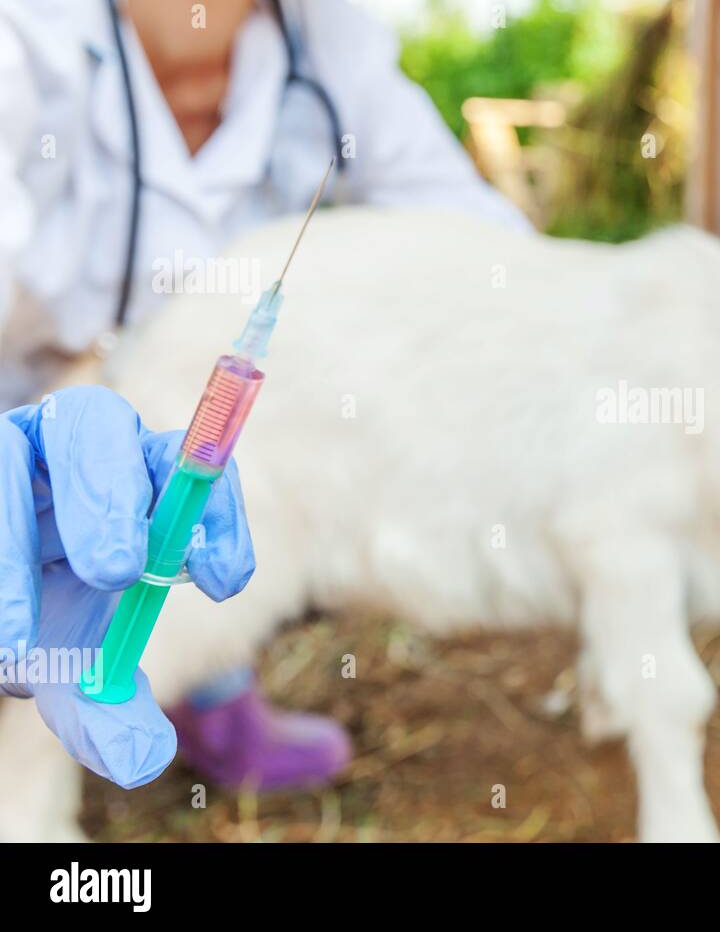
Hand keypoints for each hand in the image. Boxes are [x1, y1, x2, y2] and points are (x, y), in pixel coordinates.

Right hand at [0, 386, 254, 787]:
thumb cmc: (40, 629)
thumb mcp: (76, 678)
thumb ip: (111, 715)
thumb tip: (141, 760)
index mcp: (138, 482)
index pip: (190, 471)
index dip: (217, 518)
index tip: (226, 585)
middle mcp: (78, 449)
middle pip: (105, 428)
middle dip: (117, 496)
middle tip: (121, 573)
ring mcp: (16, 448)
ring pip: (36, 435)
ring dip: (54, 518)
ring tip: (49, 615)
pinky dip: (0, 548)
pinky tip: (9, 623)